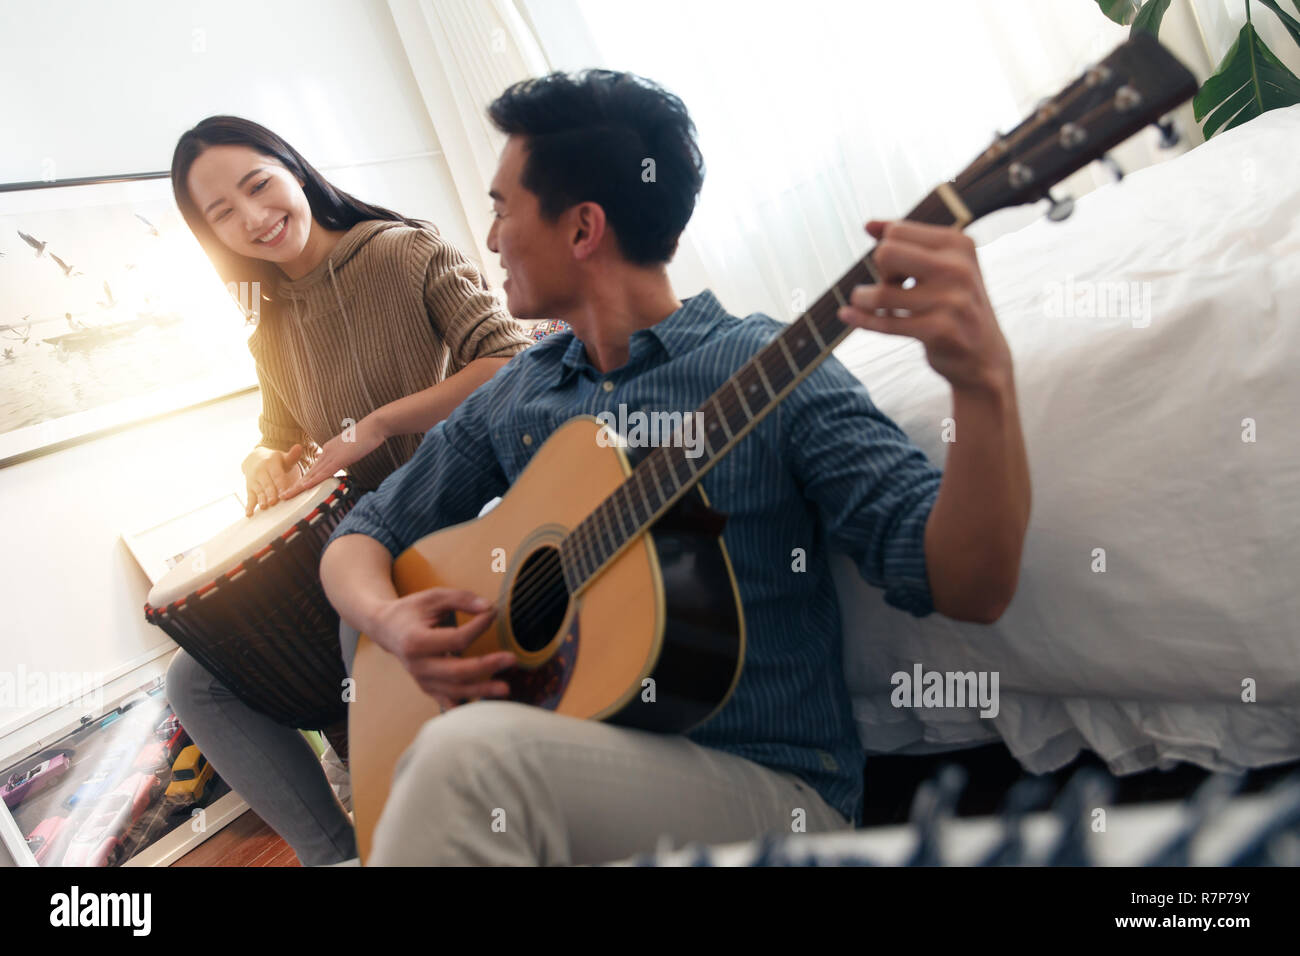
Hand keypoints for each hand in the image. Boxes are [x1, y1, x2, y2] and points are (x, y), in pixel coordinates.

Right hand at [241, 444, 304, 516]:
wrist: (255, 458)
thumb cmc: (275, 460)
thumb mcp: (283, 457)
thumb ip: (292, 456)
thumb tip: (299, 447)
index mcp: (271, 463)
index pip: (276, 474)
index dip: (280, 483)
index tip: (284, 492)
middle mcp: (261, 471)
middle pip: (267, 484)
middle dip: (270, 493)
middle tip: (273, 502)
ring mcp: (254, 480)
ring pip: (258, 491)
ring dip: (261, 499)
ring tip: (264, 507)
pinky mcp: (250, 488)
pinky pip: (249, 497)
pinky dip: (249, 506)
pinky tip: (249, 514)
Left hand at [281, 414, 386, 498]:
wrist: (374, 426)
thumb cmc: (367, 436)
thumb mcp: (351, 446)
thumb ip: (343, 454)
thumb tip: (337, 459)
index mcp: (329, 449)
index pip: (315, 468)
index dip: (305, 479)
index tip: (297, 489)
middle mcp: (326, 452)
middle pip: (309, 472)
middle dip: (296, 485)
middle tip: (283, 495)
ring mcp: (332, 455)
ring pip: (312, 474)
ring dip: (299, 486)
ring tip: (286, 495)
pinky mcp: (340, 459)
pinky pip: (324, 472)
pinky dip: (313, 480)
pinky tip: (304, 487)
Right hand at [368, 588, 517, 703]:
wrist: (387, 629)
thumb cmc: (412, 610)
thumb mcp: (434, 597)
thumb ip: (461, 599)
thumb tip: (489, 607)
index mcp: (415, 641)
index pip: (455, 639)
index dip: (478, 627)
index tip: (492, 614)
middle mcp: (417, 665)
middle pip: (456, 671)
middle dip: (486, 666)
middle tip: (512, 659)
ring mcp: (421, 680)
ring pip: (454, 691)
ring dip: (482, 690)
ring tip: (506, 688)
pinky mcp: (427, 688)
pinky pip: (448, 701)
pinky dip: (465, 706)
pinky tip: (484, 708)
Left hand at [838, 220, 1013, 393]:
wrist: (984, 355)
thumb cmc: (954, 304)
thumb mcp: (942, 266)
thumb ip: (907, 242)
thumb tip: (868, 224)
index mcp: (959, 243)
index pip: (896, 231)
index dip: (888, 250)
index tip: (899, 271)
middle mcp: (958, 268)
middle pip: (886, 253)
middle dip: (881, 272)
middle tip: (892, 288)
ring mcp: (951, 300)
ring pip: (882, 293)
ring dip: (866, 300)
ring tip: (872, 305)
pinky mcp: (939, 330)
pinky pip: (886, 323)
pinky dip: (862, 319)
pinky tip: (847, 315)